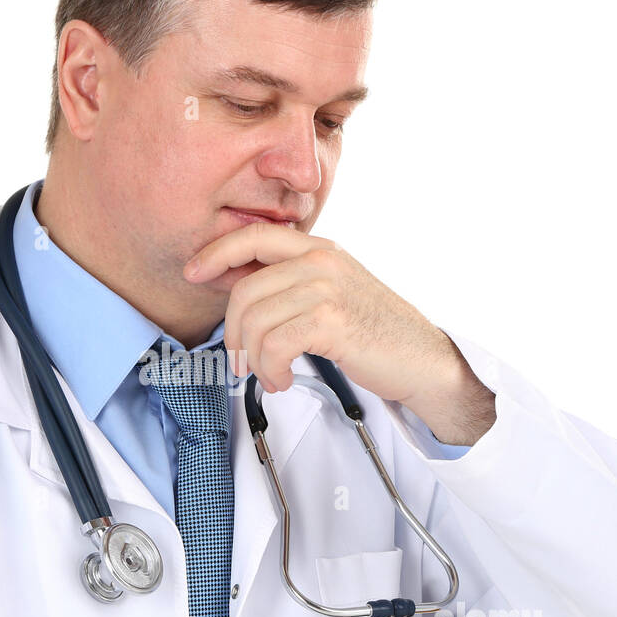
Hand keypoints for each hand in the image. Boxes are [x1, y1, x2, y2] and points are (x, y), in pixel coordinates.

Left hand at [183, 222, 495, 444]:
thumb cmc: (376, 333)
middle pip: (244, 290)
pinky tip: (283, 381)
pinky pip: (273, 345)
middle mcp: (322, 260)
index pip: (253, 236)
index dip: (216, 253)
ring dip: (254, 361)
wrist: (423, 360)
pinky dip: (270, 370)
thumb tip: (238, 290)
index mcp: (319, 249)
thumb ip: (292, 285)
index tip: (193, 273)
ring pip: (255, 322)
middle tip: (240, 363)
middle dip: (233, 334)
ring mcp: (326, 287)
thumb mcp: (332, 294)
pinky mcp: (330, 320)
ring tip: (270, 377)